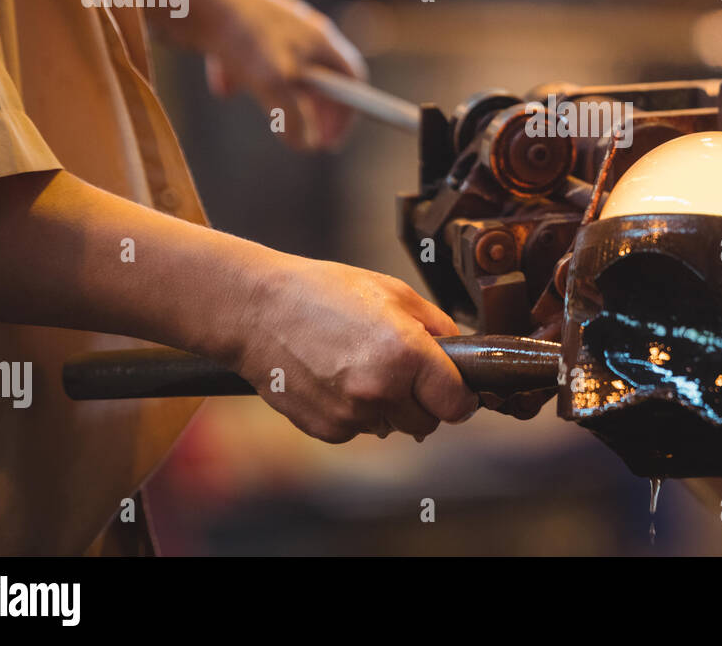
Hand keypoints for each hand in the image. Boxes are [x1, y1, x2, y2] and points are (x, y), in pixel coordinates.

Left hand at [203, 0, 366, 150]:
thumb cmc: (240, 36)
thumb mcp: (275, 83)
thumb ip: (294, 117)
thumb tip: (305, 143)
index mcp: (320, 38)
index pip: (351, 79)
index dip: (346, 113)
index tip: (328, 143)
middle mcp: (300, 30)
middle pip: (318, 77)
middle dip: (309, 110)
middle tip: (299, 136)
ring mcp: (269, 29)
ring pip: (282, 72)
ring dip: (275, 97)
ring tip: (262, 109)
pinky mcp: (239, 29)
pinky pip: (249, 63)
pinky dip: (241, 81)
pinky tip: (221, 88)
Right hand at [230, 258, 478, 443]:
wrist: (257, 310)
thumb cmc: (325, 292)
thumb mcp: (394, 293)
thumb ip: (438, 327)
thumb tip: (464, 354)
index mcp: (406, 353)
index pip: (456, 403)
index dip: (462, 398)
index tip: (458, 391)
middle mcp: (381, 390)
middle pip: (428, 422)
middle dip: (424, 401)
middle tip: (406, 371)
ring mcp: (351, 414)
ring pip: (393, 426)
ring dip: (389, 406)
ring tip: (361, 366)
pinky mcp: (326, 429)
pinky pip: (359, 429)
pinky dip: (357, 411)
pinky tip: (337, 378)